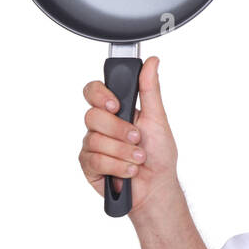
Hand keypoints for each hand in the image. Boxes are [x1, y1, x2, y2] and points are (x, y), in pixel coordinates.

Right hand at [78, 56, 178, 214]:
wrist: (157, 187)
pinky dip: (118, 166)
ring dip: (123, 152)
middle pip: (92, 116)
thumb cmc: (159, 154)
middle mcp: (100, 126)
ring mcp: (92, 146)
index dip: (100, 96)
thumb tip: (153, 62)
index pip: (93, 91)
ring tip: (138, 158)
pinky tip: (129, 170)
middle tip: (137, 139)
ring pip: (95, 140)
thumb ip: (150, 90)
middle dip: (119, 130)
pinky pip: (95, 160)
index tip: (116, 106)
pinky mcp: (89, 165)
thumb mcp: (158, 118)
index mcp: (115, 111)